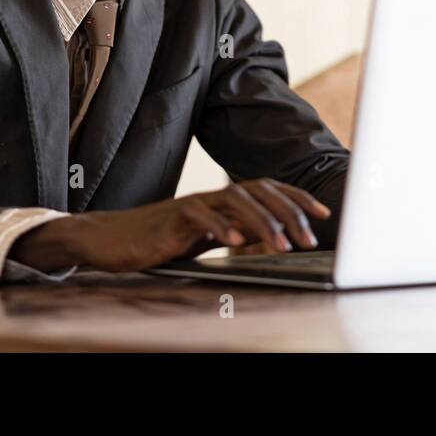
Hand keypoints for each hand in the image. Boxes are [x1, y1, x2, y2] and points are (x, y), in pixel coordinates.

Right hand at [11, 179, 330, 273]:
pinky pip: (199, 217)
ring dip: (262, 222)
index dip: (297, 198)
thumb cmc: (161, 239)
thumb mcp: (205, 237)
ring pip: (234, 200)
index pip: (268, 190)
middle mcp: (212, 196)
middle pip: (258, 192)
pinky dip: (219, 227)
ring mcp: (192, 205)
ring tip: (281, 244)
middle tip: (309, 238)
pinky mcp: (170, 219)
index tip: (323, 214)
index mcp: (223, 200)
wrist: (112, 239)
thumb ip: (234, 232)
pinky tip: (235, 241)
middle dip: (288, 213)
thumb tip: (270, 236)